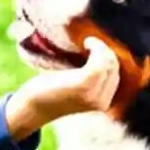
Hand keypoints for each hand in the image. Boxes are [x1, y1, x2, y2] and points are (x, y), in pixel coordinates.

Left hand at [5, 37, 120, 139]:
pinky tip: (87, 43)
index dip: (110, 56)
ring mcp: (94, 95)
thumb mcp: (76, 85)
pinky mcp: (84, 86)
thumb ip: (91, 76)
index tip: (98, 47)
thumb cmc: (52, 92)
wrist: (33, 106)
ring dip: (101, 47)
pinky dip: (97, 47)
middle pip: (115, 67)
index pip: (117, 74)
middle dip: (106, 51)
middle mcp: (102, 102)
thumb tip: (103, 52)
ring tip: (88, 43)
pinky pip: (101, 62)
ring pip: (110, 63)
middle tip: (91, 43)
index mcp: (103, 103)